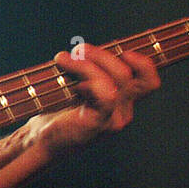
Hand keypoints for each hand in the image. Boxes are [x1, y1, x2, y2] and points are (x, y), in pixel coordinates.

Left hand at [30, 44, 159, 154]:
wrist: (39, 140)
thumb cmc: (56, 109)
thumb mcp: (76, 83)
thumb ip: (90, 68)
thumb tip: (86, 47)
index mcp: (123, 101)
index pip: (148, 80)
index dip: (143, 62)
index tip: (121, 50)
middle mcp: (123, 111)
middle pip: (129, 72)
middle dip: (101, 54)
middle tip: (77, 50)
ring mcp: (114, 119)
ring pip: (120, 78)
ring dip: (90, 62)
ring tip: (65, 59)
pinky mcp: (99, 124)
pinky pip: (107, 93)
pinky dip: (88, 76)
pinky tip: (70, 77)